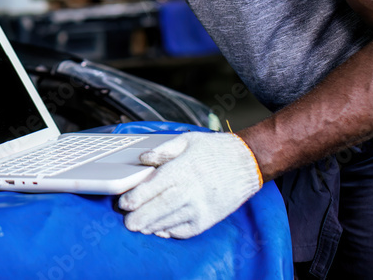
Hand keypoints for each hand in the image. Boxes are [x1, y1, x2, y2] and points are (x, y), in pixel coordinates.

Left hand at [117, 132, 261, 238]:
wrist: (248, 162)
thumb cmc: (215, 150)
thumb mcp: (187, 140)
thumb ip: (162, 150)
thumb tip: (143, 159)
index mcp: (182, 170)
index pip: (153, 188)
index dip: (135, 198)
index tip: (123, 203)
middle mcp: (191, 191)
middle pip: (159, 208)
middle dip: (140, 218)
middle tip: (127, 222)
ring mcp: (200, 207)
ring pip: (170, 222)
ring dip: (152, 227)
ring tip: (140, 227)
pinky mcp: (209, 219)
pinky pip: (186, 230)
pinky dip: (171, 232)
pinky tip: (160, 230)